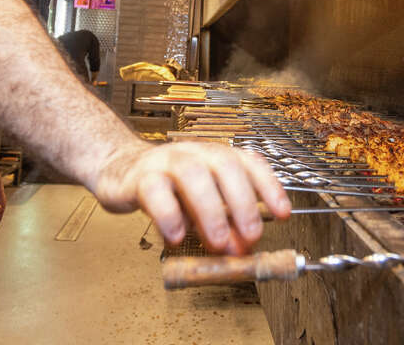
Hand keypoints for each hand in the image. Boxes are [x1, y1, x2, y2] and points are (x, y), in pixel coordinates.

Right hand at [95, 142, 290, 254]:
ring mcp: (166, 161)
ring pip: (192, 173)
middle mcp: (195, 153)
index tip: (283, 214)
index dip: (269, 187)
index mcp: (216, 156)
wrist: (120, 170)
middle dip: (242, 202)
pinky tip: (176, 237)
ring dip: (210, 209)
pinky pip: (155, 192)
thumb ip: (223, 224)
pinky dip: (169, 215)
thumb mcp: (201, 206)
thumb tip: (241, 251)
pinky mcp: (140, 177)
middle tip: (251, 236)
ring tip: (218, 242)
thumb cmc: (168, 188)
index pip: (249, 163)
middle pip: (225, 166)